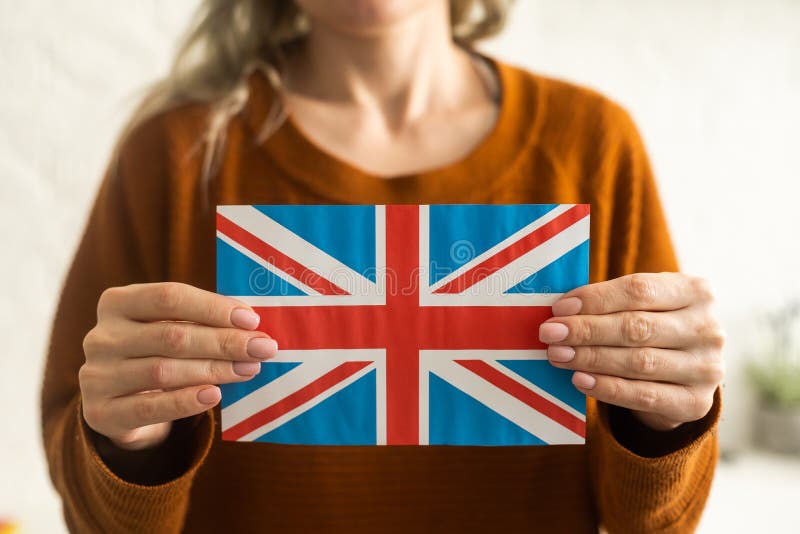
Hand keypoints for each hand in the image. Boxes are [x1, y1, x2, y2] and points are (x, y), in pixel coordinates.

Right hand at [80, 282, 276, 449]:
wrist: (119, 404)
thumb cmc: (156, 353)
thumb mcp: (170, 328)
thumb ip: (202, 322)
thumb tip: (253, 326)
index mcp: (118, 302)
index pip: (169, 297)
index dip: (213, 307)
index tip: (252, 320)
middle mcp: (101, 336)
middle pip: (171, 335)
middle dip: (223, 342)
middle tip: (262, 348)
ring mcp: (96, 375)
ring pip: (163, 371)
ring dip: (213, 370)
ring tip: (248, 369)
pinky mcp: (101, 412)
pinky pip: (149, 407)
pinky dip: (185, 401)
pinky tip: (214, 395)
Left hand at [539, 273, 724, 430]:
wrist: (683, 376)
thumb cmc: (653, 328)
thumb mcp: (643, 306)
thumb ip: (610, 303)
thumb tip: (561, 311)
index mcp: (696, 291)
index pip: (639, 290)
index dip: (595, 299)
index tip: (559, 308)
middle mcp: (708, 328)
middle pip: (637, 327)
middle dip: (586, 330)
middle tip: (550, 333)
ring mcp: (706, 368)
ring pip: (638, 362)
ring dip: (590, 358)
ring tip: (558, 354)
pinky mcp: (696, 403)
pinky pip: (643, 396)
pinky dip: (607, 388)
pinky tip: (580, 380)